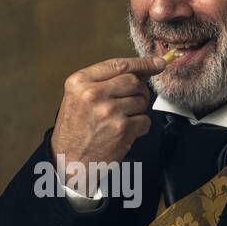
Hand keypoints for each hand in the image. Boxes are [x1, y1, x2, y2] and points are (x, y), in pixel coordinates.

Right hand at [50, 56, 165, 170]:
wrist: (69, 162)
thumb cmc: (75, 130)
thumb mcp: (78, 98)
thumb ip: (104, 82)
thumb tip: (141, 71)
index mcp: (79, 82)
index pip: (118, 65)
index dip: (142, 63)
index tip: (157, 63)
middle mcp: (93, 94)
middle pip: (133, 81)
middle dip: (139, 91)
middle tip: (132, 102)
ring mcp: (108, 111)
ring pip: (141, 101)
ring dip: (137, 111)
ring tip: (121, 120)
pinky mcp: (121, 129)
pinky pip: (144, 120)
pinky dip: (140, 127)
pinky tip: (124, 133)